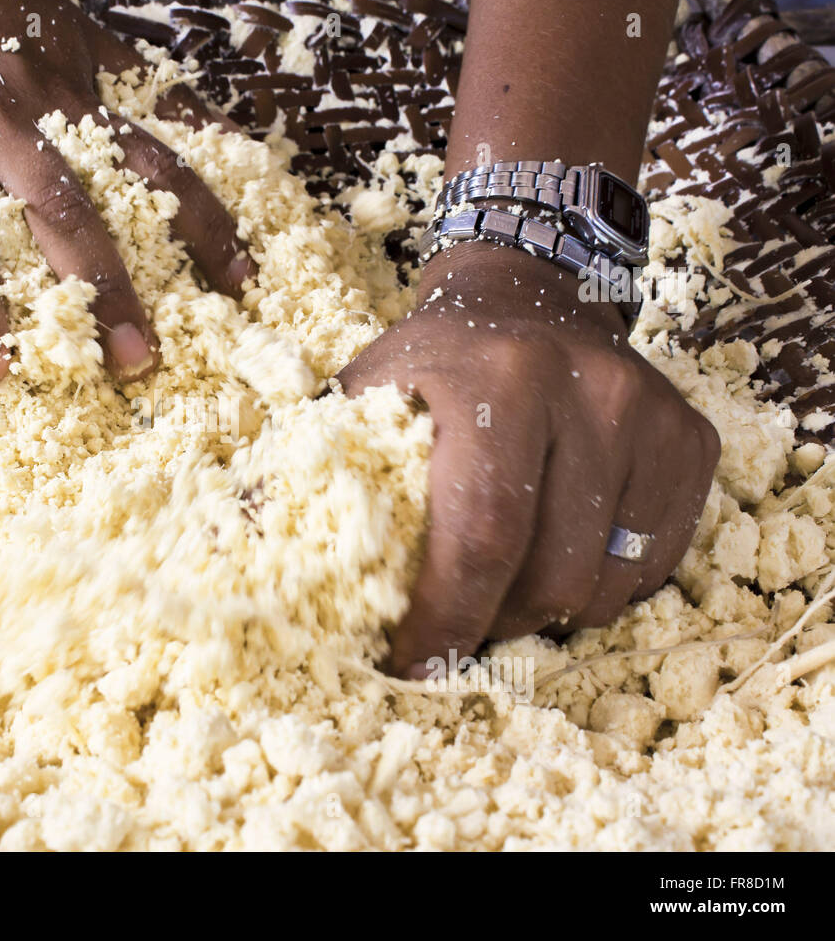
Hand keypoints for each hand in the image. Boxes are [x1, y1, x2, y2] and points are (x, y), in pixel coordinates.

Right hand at [0, 0, 253, 382]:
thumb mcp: (79, 32)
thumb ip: (139, 83)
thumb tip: (216, 126)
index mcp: (69, 98)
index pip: (155, 164)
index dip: (206, 222)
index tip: (243, 284)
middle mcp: (12, 119)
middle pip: (67, 212)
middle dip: (106, 288)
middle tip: (137, 362)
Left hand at [337, 241, 719, 676]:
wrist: (525, 292)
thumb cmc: (431, 361)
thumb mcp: (363, 393)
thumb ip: (321, 472)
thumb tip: (261, 565)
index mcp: (501, 379)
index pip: (482, 535)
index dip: (446, 617)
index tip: (412, 660)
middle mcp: (591, 391)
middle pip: (549, 574)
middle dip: (492, 625)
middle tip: (455, 626)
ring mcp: (653, 417)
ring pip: (605, 583)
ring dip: (545, 613)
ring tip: (501, 589)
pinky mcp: (692, 440)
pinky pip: (653, 564)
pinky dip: (600, 587)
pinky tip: (556, 557)